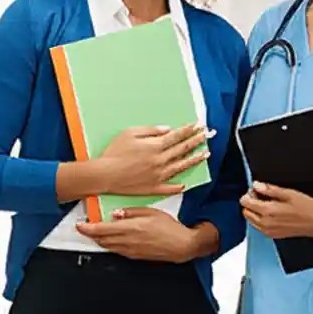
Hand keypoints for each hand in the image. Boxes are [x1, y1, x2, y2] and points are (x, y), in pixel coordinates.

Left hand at [74, 207, 196, 261]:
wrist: (181, 245)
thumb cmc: (169, 227)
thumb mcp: (150, 212)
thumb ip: (131, 212)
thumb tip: (115, 214)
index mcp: (130, 228)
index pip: (101, 230)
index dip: (87, 228)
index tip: (79, 225)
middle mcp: (127, 241)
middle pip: (101, 239)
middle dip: (90, 234)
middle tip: (84, 227)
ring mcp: (130, 251)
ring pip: (108, 246)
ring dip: (99, 240)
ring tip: (95, 233)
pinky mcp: (135, 256)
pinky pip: (117, 251)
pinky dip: (110, 244)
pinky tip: (110, 240)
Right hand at [95, 123, 211, 195]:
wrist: (105, 174)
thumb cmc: (114, 152)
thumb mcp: (130, 133)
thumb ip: (150, 130)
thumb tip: (167, 130)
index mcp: (155, 146)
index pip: (177, 136)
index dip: (189, 130)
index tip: (198, 125)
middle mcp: (160, 161)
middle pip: (182, 149)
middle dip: (196, 141)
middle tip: (207, 135)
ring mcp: (158, 176)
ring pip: (180, 167)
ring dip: (194, 160)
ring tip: (205, 155)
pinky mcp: (153, 188)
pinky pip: (169, 188)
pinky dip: (177, 186)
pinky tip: (184, 184)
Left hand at [240, 182, 312, 238]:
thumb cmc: (306, 208)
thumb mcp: (288, 193)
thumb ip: (269, 189)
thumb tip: (256, 185)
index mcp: (268, 211)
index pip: (245, 202)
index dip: (249, 194)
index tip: (256, 190)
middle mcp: (266, 223)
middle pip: (245, 212)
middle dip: (250, 203)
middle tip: (261, 196)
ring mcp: (268, 231)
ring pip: (250, 220)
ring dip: (254, 211)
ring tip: (268, 205)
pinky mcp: (272, 235)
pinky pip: (258, 227)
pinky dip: (260, 219)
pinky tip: (272, 213)